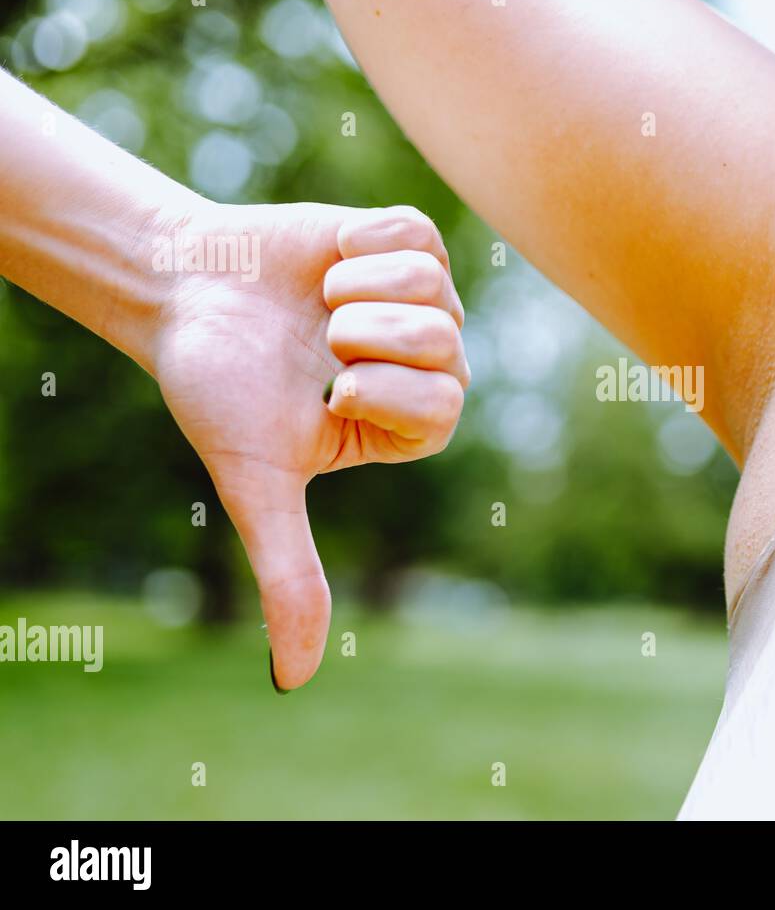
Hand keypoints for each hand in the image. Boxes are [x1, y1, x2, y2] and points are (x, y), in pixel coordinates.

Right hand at [152, 201, 467, 689]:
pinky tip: (328, 259)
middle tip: (322, 337)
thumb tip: (291, 683)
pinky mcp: (408, 244)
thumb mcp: (258, 485)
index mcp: (411, 425)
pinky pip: (417, 234)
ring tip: (320, 301)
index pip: (441, 405)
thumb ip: (289, 573)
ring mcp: (425, 301)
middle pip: (446, 344)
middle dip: (370, 335)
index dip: (377, 388)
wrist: (186, 292)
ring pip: (436, 287)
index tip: (327, 387)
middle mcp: (430, 366)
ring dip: (360, 287)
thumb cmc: (221, 390)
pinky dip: (360, 240)